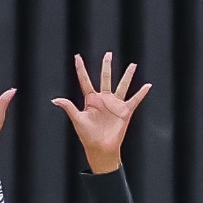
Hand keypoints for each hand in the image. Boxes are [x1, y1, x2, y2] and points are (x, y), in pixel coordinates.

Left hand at [54, 53, 150, 174]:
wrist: (100, 148)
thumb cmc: (88, 136)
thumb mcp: (77, 119)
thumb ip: (68, 107)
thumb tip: (55, 99)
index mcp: (91, 99)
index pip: (85, 80)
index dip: (81, 68)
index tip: (77, 57)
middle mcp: (104, 99)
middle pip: (105, 78)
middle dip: (107, 65)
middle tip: (108, 53)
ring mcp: (115, 104)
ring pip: (122, 85)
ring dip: (128, 75)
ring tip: (133, 65)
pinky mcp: (125, 111)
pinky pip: (135, 100)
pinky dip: (141, 93)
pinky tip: (147, 85)